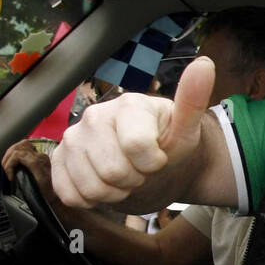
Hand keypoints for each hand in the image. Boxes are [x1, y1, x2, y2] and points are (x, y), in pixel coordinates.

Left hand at [1, 140, 54, 193]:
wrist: (54, 203)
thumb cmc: (44, 195)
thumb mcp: (35, 180)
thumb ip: (26, 170)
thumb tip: (12, 168)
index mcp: (42, 159)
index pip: (25, 146)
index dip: (12, 153)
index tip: (8, 168)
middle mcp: (42, 156)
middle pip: (21, 144)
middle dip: (9, 154)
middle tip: (6, 168)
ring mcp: (40, 159)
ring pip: (18, 148)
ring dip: (8, 159)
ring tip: (7, 171)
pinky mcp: (37, 164)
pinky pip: (18, 156)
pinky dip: (10, 165)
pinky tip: (10, 175)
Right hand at [49, 56, 213, 208]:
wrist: (153, 171)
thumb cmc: (169, 148)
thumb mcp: (187, 131)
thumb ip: (192, 100)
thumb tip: (205, 64)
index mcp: (126, 105)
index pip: (136, 146)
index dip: (152, 163)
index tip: (158, 158)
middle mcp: (94, 116)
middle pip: (113, 171)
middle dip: (133, 180)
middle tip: (140, 171)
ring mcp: (73, 138)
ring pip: (91, 186)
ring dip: (114, 193)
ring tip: (123, 179)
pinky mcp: (59, 161)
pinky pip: (70, 194)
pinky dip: (91, 199)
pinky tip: (102, 186)